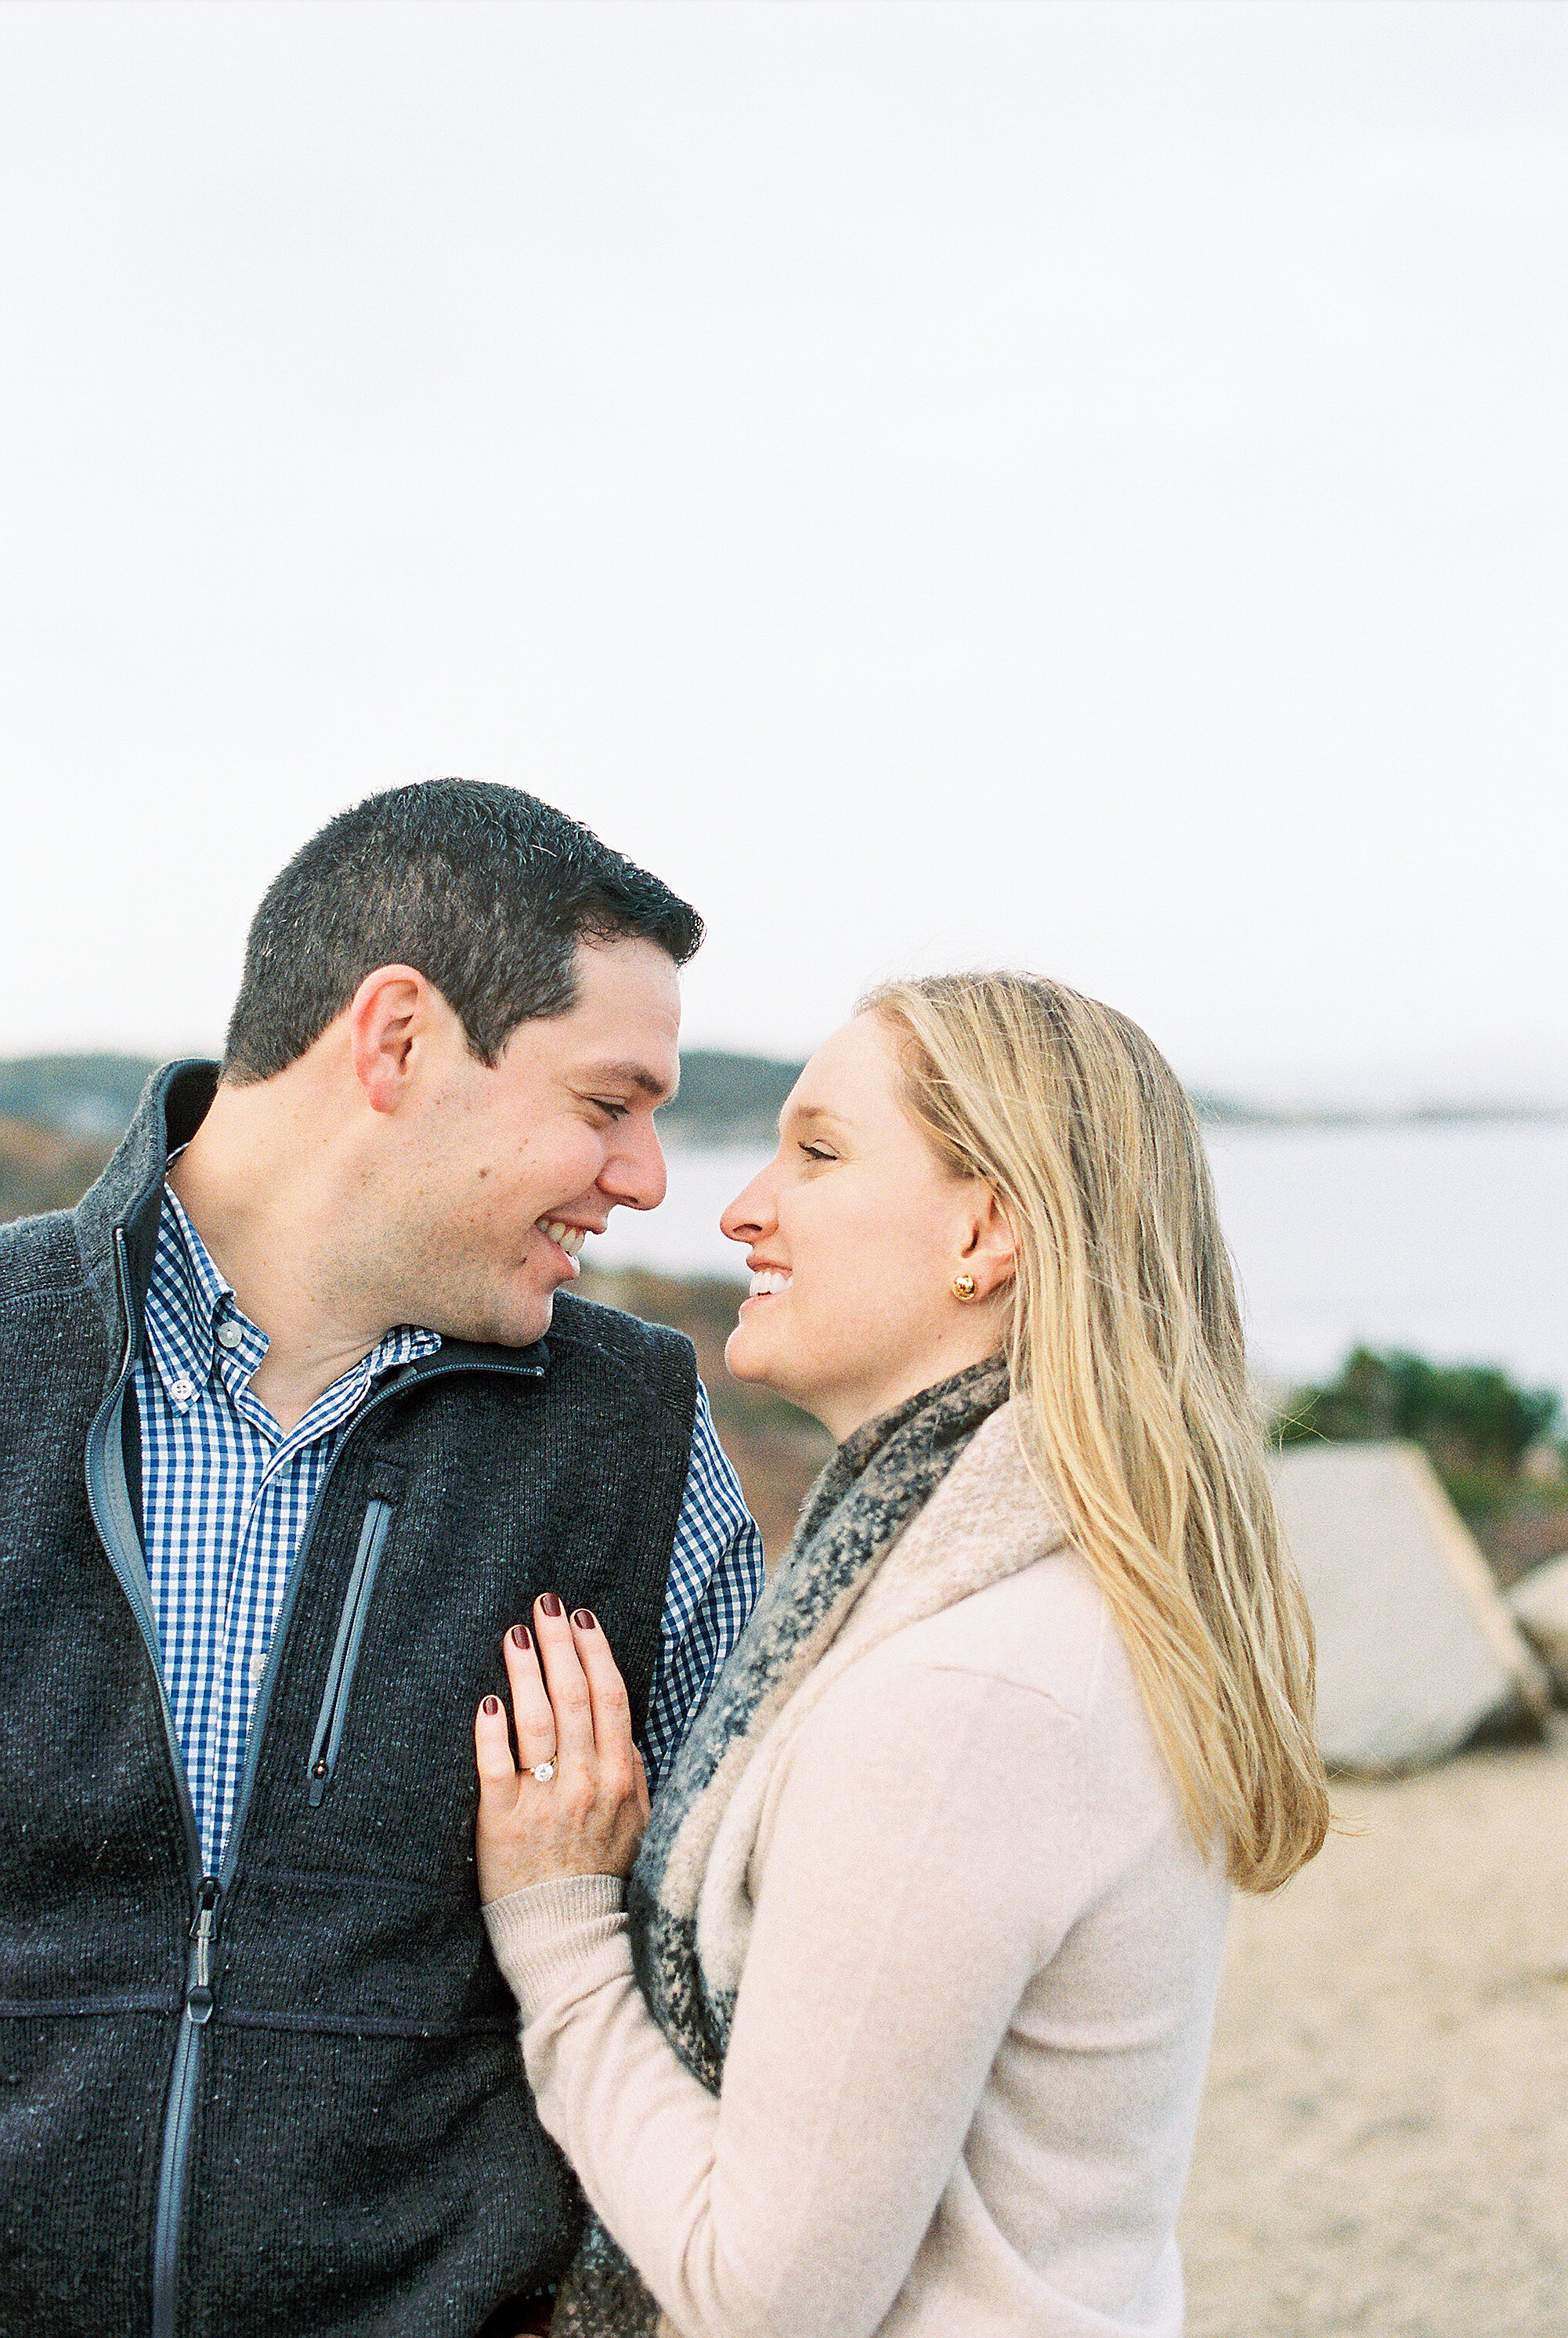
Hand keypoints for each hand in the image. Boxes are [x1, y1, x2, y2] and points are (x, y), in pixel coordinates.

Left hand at [475, 1597, 650, 1905]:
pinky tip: (487, 1700)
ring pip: (537, 1722)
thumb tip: (619, 1724)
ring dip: (525, 1672)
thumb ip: (630, 1769)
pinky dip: (492, 1731)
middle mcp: (586, 1783)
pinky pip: (497, 1768)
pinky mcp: (503, 1824)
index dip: (596, 1653)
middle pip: (574, 1698)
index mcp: (620, 1777)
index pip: (610, 1699)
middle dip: (559, 1644)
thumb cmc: (601, 1873)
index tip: (582, 1618)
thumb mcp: (637, 1820)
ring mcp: (545, 1802)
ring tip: (514, 1634)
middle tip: (545, 1603)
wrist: (568, 1934)